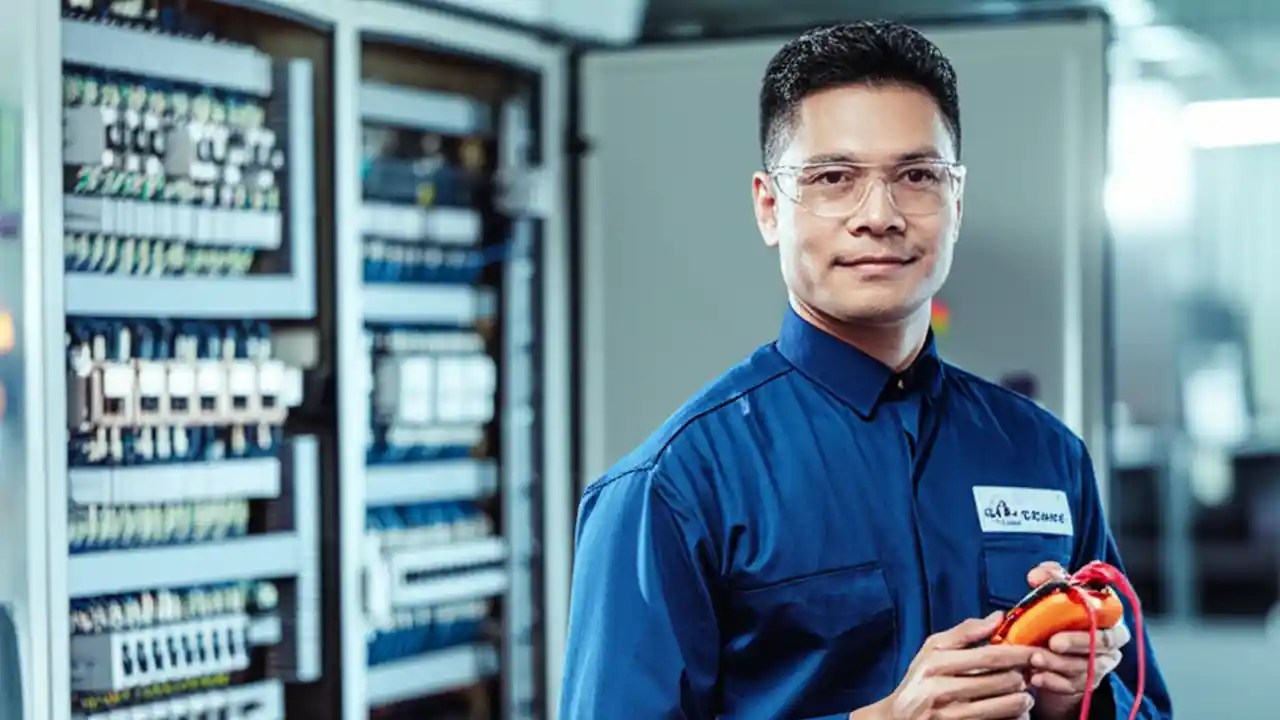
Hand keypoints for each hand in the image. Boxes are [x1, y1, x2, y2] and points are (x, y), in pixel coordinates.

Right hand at [868, 612, 1036, 719]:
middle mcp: (941, 690)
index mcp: (936, 663)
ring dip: (1023, 700)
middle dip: (1023, 677)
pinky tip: (1013, 713)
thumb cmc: (919, 681)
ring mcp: (951, 716)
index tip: (1036, 652)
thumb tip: (998, 617)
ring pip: (1006, 706)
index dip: (1018, 653)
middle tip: (1027, 675)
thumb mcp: (932, 650)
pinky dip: (1014, 717)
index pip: (989, 656)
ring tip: (1022, 695)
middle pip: (1002, 681)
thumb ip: (964, 633)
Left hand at [1023, 562, 1130, 718]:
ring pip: (1087, 667)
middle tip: (1052, 643)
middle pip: (1102, 643)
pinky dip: (1054, 682)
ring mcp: (1102, 665)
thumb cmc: (1058, 614)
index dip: (1094, 612)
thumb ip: (1049, 578)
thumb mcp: (1055, 592)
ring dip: (1060, 664)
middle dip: (1076, 643)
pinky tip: (1036, 678)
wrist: (1050, 648)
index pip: (1110, 614)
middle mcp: (1111, 641)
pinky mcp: (1087, 684)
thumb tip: (1036, 576)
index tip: (1068, 614)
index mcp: (1108, 614)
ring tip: (1035, 659)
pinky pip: (1074, 686)